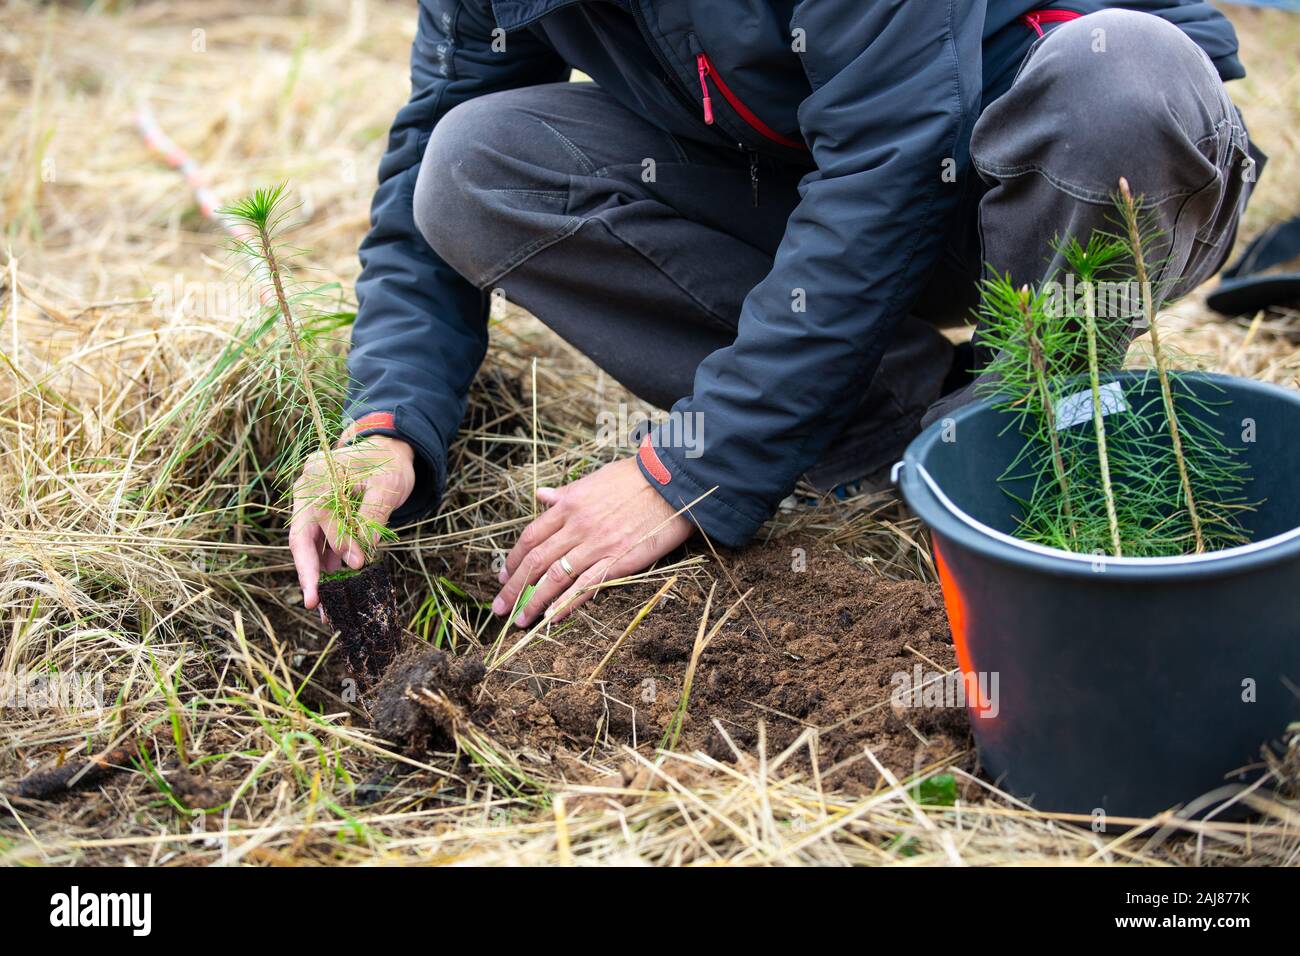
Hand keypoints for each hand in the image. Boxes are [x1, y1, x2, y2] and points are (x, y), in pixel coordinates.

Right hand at [289, 436, 414, 609]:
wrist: (388, 453)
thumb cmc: (388, 465)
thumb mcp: (387, 485)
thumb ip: (372, 515)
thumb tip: (362, 552)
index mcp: (318, 475)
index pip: (322, 517)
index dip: (340, 543)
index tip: (359, 563)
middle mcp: (306, 491)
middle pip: (300, 537)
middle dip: (307, 573)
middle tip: (313, 604)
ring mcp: (309, 507)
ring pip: (306, 547)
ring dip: (315, 577)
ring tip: (322, 609)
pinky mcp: (318, 520)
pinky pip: (318, 547)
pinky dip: (325, 569)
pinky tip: (330, 593)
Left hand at [493, 456, 694, 626]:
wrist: (672, 482)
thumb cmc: (635, 478)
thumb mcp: (593, 479)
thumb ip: (564, 493)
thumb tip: (540, 495)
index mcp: (568, 505)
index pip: (530, 537)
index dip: (513, 560)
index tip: (503, 576)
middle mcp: (577, 526)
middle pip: (536, 561)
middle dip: (514, 588)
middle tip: (500, 608)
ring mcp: (597, 545)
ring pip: (556, 578)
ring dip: (534, 602)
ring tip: (520, 620)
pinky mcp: (619, 560)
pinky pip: (586, 586)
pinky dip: (566, 604)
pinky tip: (552, 617)